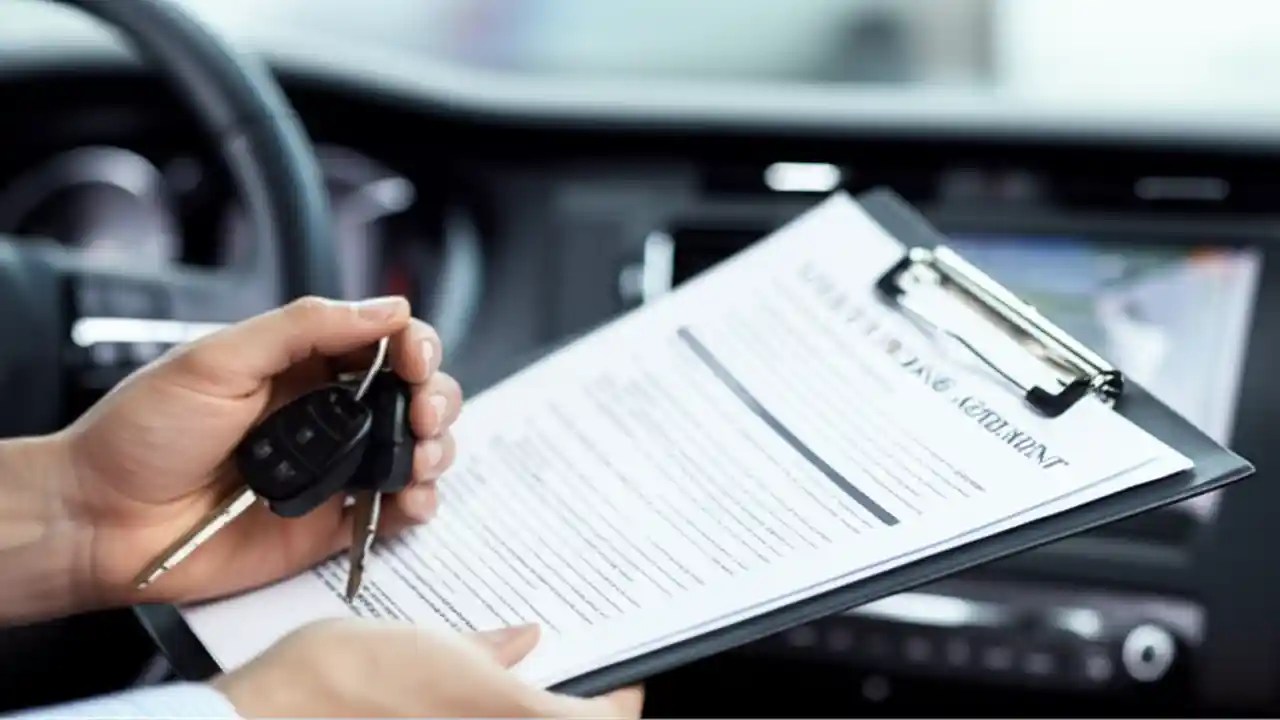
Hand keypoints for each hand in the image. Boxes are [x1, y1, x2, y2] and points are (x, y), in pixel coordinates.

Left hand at [59, 296, 462, 609]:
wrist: (101, 521)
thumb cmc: (140, 435)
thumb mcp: (218, 359)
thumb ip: (304, 327)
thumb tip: (387, 308)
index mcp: (303, 364)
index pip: (385, 342)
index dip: (415, 346)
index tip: (414, 360)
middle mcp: (328, 414)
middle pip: (416, 395)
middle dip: (436, 398)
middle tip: (420, 412)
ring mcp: (335, 468)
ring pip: (418, 451)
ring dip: (437, 448)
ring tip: (417, 455)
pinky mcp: (333, 522)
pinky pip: (396, 512)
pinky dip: (418, 503)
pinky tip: (408, 496)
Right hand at [212, 619, 643, 717]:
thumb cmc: (334, 681)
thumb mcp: (425, 643)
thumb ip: (486, 649)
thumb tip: (522, 641)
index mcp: (504, 713)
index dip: (619, 699)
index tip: (619, 679)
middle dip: (573, 706)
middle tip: (565, 680)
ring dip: (530, 708)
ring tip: (507, 686)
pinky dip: (487, 715)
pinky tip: (463, 705)